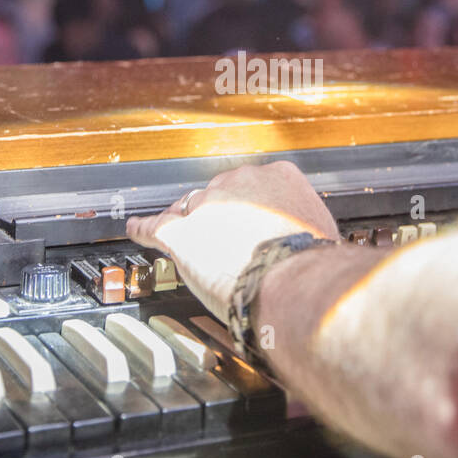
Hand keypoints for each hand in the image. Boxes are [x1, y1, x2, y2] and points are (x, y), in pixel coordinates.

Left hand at [126, 161, 339, 314]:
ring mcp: (208, 203)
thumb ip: (303, 224)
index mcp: (279, 177)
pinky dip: (143, 228)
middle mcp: (241, 183)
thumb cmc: (312, 262)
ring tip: (189, 237)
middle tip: (225, 239)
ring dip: (189, 224)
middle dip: (220, 215)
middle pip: (220, 194)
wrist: (293, 279)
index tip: (253, 221)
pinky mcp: (183, 231)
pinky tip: (135, 228)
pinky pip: (156, 226)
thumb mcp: (321, 230)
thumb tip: (307, 239)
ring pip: (190, 209)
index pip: (257, 185)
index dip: (252, 208)